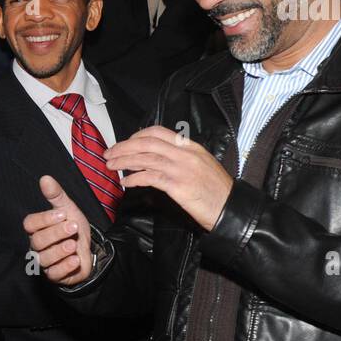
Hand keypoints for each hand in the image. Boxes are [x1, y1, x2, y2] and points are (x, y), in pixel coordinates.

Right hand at [23, 175, 93, 285]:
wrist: (90, 250)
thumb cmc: (74, 229)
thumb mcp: (68, 210)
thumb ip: (56, 196)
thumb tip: (45, 178)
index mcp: (37, 229)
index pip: (30, 224)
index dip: (44, 219)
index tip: (62, 214)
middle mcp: (38, 246)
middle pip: (38, 241)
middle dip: (56, 233)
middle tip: (73, 227)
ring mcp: (45, 262)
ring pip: (44, 258)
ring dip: (60, 250)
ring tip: (73, 245)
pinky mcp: (55, 276)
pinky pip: (54, 274)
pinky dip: (65, 266)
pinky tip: (75, 260)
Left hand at [102, 126, 232, 230]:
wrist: (231, 208)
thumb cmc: (216, 191)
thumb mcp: (201, 165)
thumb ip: (181, 157)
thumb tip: (156, 157)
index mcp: (190, 146)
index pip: (158, 132)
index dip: (136, 136)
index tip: (125, 143)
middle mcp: (185, 154)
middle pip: (147, 143)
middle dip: (124, 147)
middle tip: (109, 154)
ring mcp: (181, 169)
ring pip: (145, 158)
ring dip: (124, 161)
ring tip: (111, 166)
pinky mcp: (178, 186)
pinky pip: (150, 177)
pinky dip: (134, 178)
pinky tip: (125, 182)